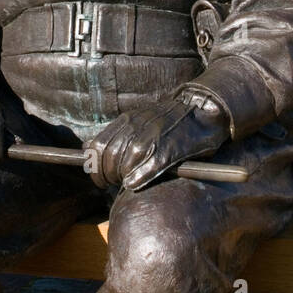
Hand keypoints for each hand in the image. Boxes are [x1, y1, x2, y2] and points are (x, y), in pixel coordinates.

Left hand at [85, 88, 230, 192]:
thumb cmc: (169, 118)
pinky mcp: (171, 148)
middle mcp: (137, 127)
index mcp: (128, 120)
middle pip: (109, 158)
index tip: (98, 177)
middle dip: (106, 176)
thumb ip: (118, 132)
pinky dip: (139, 178)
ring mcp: (154, 138)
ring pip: (126, 164)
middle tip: (110, 185)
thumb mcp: (138, 118)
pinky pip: (149, 167)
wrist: (202, 107)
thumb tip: (90, 147)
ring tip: (124, 183)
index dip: (94, 166)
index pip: (97, 147)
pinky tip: (135, 184)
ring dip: (121, 178)